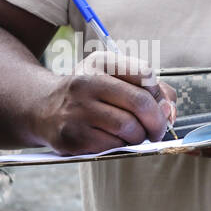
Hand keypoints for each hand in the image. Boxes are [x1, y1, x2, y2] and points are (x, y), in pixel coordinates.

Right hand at [34, 50, 175, 154]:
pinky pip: (112, 146)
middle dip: (156, 121)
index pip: (144, 73)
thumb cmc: (89, 95)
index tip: (157, 105)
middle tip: (156, 130)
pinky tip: (115, 141)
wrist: (41, 108)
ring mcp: (77, 111)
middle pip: (140, 103)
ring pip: (129, 128)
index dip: (158, 94)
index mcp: (100, 63)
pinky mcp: (72, 137)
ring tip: (134, 136)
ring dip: (139, 137)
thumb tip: (169, 112)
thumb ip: (150, 90)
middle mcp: (86, 83)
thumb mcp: (114, 78)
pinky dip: (121, 147)